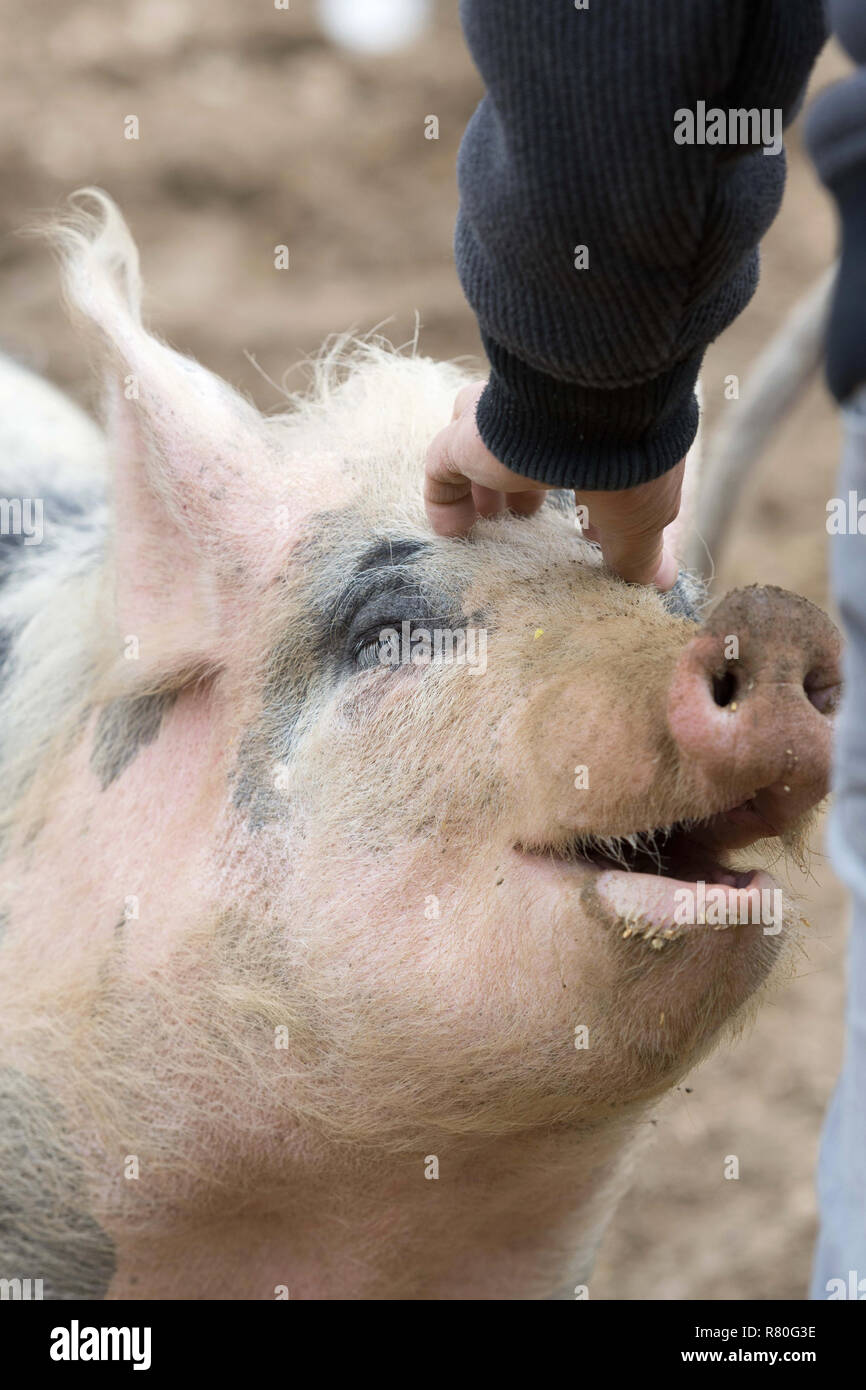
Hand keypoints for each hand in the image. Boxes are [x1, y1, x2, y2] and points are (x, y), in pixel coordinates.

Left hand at [424, 381, 683, 589]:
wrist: (588, 407)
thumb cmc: (629, 456)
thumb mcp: (645, 514)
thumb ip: (640, 549)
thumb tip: (659, 581)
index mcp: (599, 421)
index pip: (585, 455)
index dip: (587, 494)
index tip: (590, 530)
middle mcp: (548, 414)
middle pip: (529, 447)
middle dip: (527, 485)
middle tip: (529, 520)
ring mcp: (502, 421)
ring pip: (479, 450)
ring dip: (485, 488)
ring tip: (490, 522)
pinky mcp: (466, 436)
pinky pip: (442, 468)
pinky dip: (445, 500)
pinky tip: (454, 531)